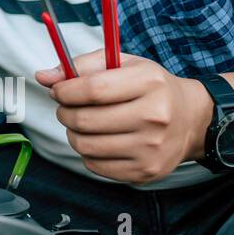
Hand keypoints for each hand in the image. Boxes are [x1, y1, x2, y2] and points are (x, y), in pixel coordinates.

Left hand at [35, 52, 211, 183]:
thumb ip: (82, 66)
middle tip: (66, 108)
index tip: (57, 90)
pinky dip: (87, 153)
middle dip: (64, 112)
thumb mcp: (123, 63)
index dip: (64, 90)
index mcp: (149, 83)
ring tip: (81, 123)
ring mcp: (152, 148)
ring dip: (72, 133)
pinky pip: (96, 166)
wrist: (191, 119)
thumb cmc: (150, 87)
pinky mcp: (146, 171)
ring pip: (86, 145)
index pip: (93, 89)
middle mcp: (154, 117)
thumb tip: (43, 76)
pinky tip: (98, 140)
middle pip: (85, 120)